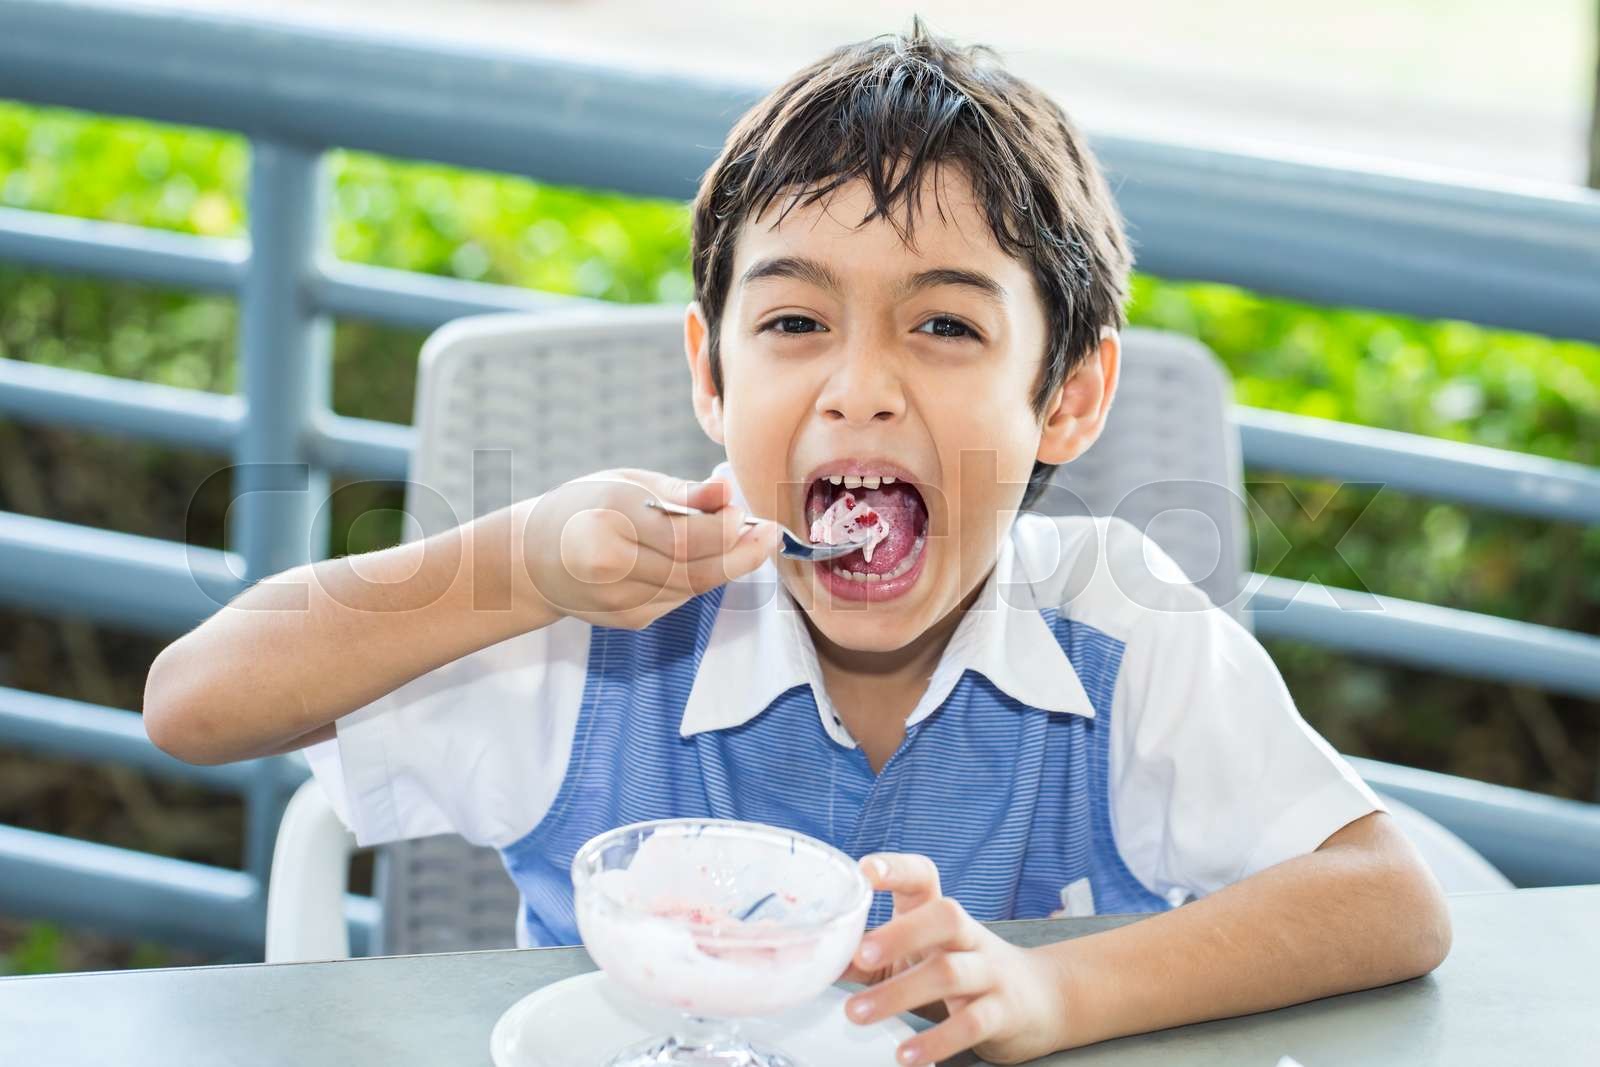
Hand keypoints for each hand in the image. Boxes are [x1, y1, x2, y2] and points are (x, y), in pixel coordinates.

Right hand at [522, 468, 778, 628]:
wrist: (532, 560)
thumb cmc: (587, 506)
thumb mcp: (628, 483)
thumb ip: (680, 493)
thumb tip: (727, 492)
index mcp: (608, 520)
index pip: (683, 537)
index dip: (726, 531)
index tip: (751, 517)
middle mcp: (610, 566)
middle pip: (694, 569)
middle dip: (741, 554)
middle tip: (771, 534)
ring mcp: (617, 601)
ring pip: (692, 588)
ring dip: (726, 566)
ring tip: (746, 540)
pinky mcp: (627, 621)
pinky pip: (679, 599)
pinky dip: (698, 579)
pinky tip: (704, 560)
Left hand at [841, 854, 1069, 1064]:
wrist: (1043, 999)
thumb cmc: (965, 971)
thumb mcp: (922, 955)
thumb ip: (873, 959)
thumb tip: (820, 961)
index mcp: (942, 915)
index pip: (924, 876)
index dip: (897, 868)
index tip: (864, 871)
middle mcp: (969, 936)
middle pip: (945, 917)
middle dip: (902, 932)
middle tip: (861, 954)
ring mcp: (990, 972)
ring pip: (950, 973)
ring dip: (900, 993)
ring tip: (858, 1014)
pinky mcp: (1004, 1012)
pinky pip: (972, 1024)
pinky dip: (937, 1040)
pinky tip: (905, 1055)